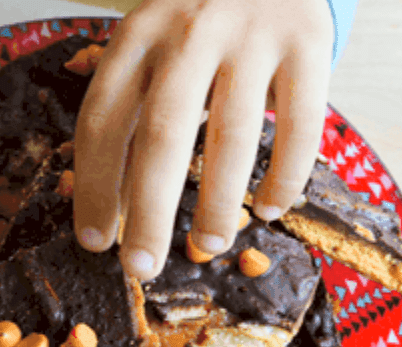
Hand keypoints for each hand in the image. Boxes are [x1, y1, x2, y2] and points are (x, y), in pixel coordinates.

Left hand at [74, 0, 333, 279]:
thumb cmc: (197, 19)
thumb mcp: (153, 43)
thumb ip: (135, 108)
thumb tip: (117, 207)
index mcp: (137, 36)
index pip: (104, 119)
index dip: (95, 186)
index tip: (95, 241)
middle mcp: (189, 32)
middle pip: (162, 135)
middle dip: (149, 212)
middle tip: (142, 267)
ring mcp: (251, 33)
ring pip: (231, 135)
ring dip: (218, 203)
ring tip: (209, 246)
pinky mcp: (307, 39)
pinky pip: (299, 123)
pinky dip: (285, 175)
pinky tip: (269, 209)